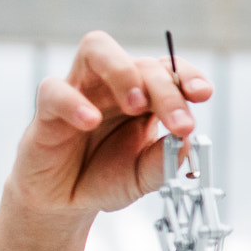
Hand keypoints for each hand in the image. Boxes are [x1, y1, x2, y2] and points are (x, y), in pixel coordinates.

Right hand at [5, 31, 212, 219]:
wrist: (65, 201)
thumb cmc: (105, 178)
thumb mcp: (144, 177)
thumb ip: (164, 161)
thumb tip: (183, 140)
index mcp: (144, 97)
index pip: (167, 70)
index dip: (187, 75)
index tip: (203, 94)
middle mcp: (113, 86)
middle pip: (141, 63)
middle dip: (166, 90)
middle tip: (180, 125)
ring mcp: (80, 91)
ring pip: (96, 49)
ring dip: (122, 71)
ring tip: (136, 105)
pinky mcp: (47, 109)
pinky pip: (54, 89)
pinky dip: (74, 102)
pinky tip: (90, 121)